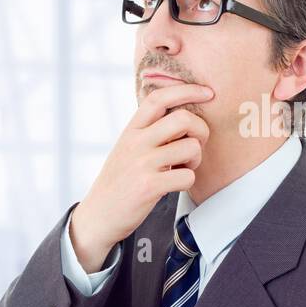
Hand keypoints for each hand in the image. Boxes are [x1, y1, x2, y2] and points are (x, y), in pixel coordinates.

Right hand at [68, 82, 211, 272]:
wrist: (97, 216)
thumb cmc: (118, 183)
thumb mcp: (126, 149)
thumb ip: (149, 132)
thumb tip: (185, 118)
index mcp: (131, 130)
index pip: (159, 98)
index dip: (187, 90)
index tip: (208, 93)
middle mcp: (136, 143)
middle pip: (183, 119)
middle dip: (201, 130)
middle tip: (196, 144)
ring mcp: (142, 164)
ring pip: (191, 147)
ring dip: (196, 159)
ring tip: (183, 168)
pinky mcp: (149, 187)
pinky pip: (187, 176)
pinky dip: (187, 181)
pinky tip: (174, 185)